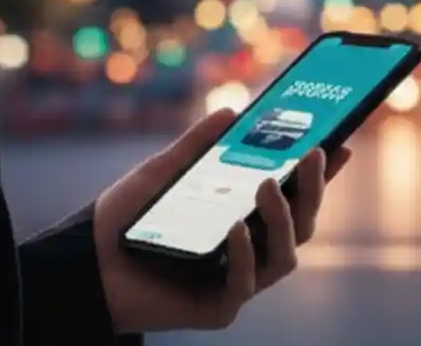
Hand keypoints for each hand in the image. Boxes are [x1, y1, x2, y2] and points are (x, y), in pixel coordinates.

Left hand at [91, 108, 351, 332]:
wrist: (81, 264)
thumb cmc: (125, 220)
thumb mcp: (163, 172)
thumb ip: (197, 145)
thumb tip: (232, 112)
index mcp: (245, 218)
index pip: (294, 196)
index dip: (321, 175)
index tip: (340, 144)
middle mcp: (250, 250)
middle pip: (301, 224)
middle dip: (313, 189)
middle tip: (312, 153)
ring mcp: (238, 281)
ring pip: (285, 255)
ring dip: (283, 219)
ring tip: (267, 186)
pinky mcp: (219, 308)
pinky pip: (245, 283)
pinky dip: (244, 254)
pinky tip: (234, 230)